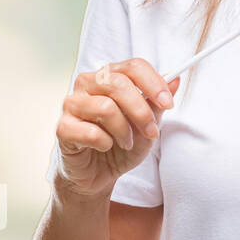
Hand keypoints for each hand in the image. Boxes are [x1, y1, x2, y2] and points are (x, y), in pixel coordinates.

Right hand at [54, 58, 179, 198]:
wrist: (99, 173)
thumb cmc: (122, 144)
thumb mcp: (148, 124)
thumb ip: (158, 102)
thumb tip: (176, 78)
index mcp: (110, 76)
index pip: (133, 66)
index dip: (154, 83)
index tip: (168, 103)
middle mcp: (88, 84)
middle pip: (119, 84)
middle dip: (142, 112)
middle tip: (151, 131)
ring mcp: (72, 104)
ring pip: (106, 107)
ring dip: (124, 130)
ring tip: (127, 142)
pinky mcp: (63, 127)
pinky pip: (91, 132)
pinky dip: (105, 143)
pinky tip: (105, 147)